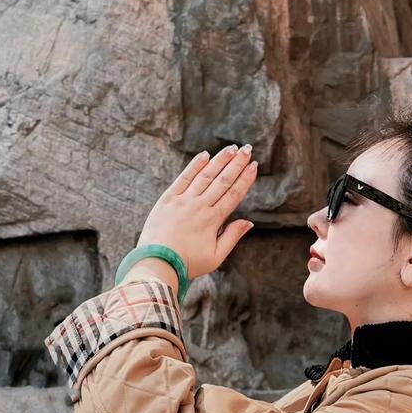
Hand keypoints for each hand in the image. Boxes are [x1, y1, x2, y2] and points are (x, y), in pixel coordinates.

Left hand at [133, 145, 257, 283]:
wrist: (157, 263)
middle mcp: (200, 206)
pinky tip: (205, 155)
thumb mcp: (215, 257)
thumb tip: (249, 222)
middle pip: (222, 180)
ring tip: (231, 148)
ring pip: (205, 175)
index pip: (234, 194)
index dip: (245, 179)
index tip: (254, 166)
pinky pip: (184, 178)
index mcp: (213, 220)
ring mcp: (183, 200)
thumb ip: (232, 237)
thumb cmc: (187, 263)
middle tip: (247, 149)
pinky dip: (195, 165)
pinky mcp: (168, 198)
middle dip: (237, 164)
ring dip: (219, 160)